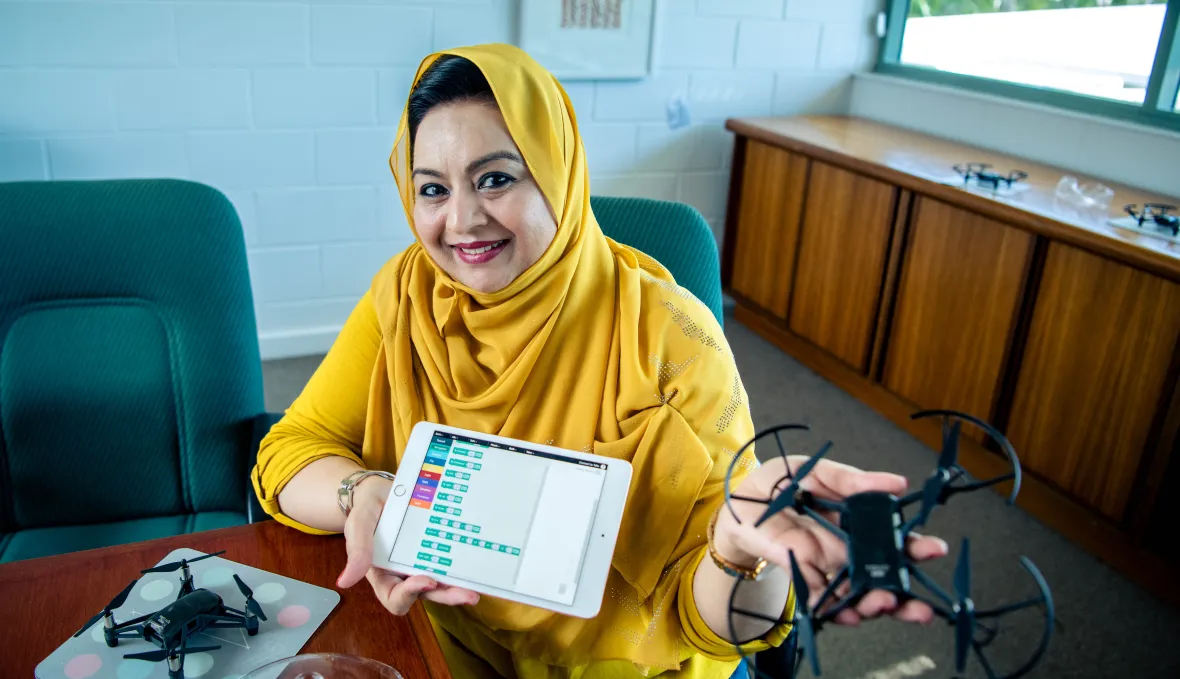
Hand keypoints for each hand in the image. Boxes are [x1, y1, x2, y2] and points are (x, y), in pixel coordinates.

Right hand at [335, 474, 478, 614]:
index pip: (396, 598)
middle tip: (469, 595)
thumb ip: (356, 550)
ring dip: (460, 586)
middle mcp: (405, 573)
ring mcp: (423, 562)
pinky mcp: (436, 548)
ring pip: (443, 582)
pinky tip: (479, 560)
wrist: (381, 490)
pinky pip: (450, 561)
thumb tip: (344, 582)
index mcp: (383, 575)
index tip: (426, 579)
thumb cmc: (366, 509)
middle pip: (427, 594)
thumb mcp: (358, 524)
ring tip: (479, 586)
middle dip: (448, 597)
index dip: (410, 594)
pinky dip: (463, 564)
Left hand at [714, 456, 948, 626]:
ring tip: (882, 602)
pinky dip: (837, 611)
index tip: (935, 549)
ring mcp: (828, 567)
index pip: (895, 540)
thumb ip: (853, 480)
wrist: (740, 500)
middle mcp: (850, 549)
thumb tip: (898, 482)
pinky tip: (848, 614)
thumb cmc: (780, 483)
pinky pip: (824, 601)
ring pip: (859, 594)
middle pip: (885, 577)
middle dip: (906, 594)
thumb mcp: (817, 471)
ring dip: (875, 605)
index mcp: (858, 522)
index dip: (916, 548)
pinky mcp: (803, 577)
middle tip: (921, 602)